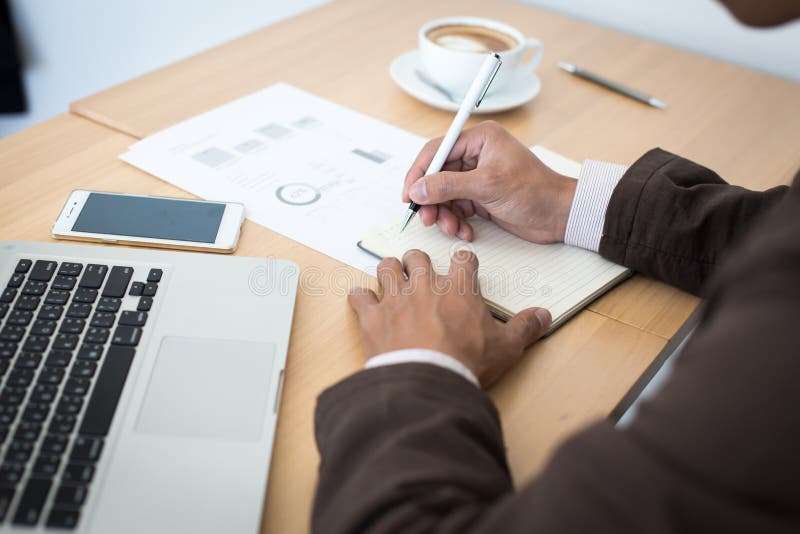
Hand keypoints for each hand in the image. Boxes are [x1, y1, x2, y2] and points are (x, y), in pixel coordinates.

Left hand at [348, 249, 551, 387]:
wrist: (427, 381)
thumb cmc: (466, 362)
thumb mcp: (506, 347)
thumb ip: (525, 328)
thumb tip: (544, 316)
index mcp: (458, 288)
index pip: (463, 260)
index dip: (464, 261)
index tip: (463, 266)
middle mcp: (425, 285)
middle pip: (418, 257)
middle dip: (418, 261)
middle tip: (420, 271)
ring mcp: (395, 298)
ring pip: (387, 268)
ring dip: (389, 271)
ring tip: (392, 276)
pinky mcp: (372, 317)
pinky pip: (360, 297)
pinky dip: (361, 299)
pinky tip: (363, 302)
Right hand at [402, 121, 576, 242]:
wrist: (559, 215)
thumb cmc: (535, 191)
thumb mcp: (487, 185)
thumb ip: (448, 186)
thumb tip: (418, 188)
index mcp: (480, 140)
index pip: (437, 151)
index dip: (419, 173)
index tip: (408, 193)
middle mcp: (477, 156)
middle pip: (437, 175)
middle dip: (432, 199)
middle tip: (428, 217)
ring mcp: (478, 177)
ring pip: (445, 195)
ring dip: (444, 214)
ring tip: (451, 227)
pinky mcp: (481, 197)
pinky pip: (457, 208)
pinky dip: (457, 221)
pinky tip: (465, 230)